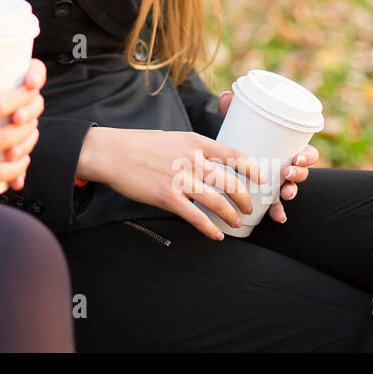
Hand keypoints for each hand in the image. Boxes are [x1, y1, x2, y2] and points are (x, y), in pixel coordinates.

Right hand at [78, 126, 267, 240]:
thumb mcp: (171, 138)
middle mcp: (191, 160)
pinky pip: (196, 217)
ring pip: (217, 201)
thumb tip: (206, 161)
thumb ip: (191, 149)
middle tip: (249, 208)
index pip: (234, 154)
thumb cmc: (138, 145)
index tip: (261, 178)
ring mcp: (180, 179)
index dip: (252, 168)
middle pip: (231, 182)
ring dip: (231, 215)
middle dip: (245, 198)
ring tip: (236, 222)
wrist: (111, 153)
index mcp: (194, 143)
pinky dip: (210, 228)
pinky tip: (216, 235)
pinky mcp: (167, 197)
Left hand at [217, 90, 319, 223]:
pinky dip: (278, 211)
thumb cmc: (242, 138)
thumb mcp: (240, 124)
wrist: (228, 155)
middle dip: (299, 175)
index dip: (307, 157)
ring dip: (290, 192)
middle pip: (303, 173)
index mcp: (288, 149)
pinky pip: (278, 206)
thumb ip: (235, 110)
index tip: (296, 157)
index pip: (307, 153)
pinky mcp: (268, 195)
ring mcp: (279, 183)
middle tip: (287, 173)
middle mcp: (287, 167)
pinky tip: (278, 217)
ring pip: (292, 189)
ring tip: (283, 194)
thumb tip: (226, 95)